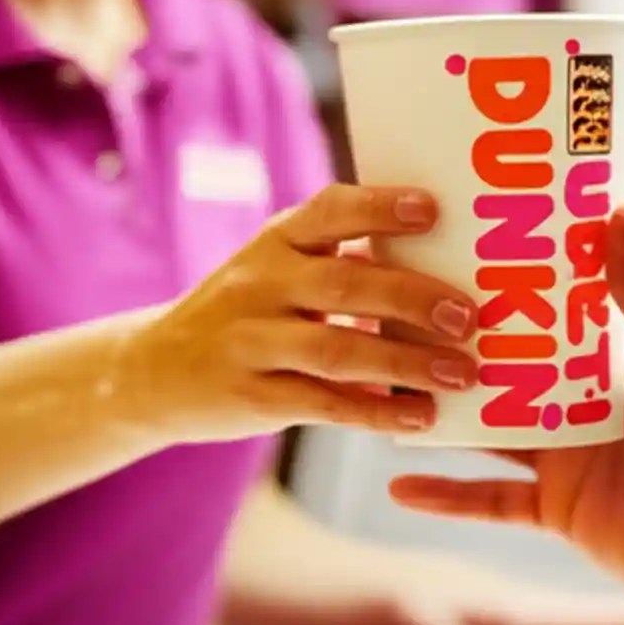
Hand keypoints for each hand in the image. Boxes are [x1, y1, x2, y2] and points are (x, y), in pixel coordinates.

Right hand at [121, 185, 479, 442]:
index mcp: (277, 241)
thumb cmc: (247, 314)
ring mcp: (251, 341)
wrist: (155, 370)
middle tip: (469, 316)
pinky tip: (420, 416)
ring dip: (405, 362)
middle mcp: (260, 284)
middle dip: (411, 298)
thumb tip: (447, 271)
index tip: (433, 209)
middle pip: (343, 284)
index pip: (329, 212)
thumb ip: (346, 267)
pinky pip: (322, 404)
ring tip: (462, 374)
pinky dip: (376, 411)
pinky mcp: (252, 396)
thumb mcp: (279, 273)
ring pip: (336, 350)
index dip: (379, 207)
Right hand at [389, 205, 623, 622]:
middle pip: (505, 357)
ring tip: (377, 383)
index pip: (550, 298)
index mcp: (616, 353)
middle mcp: (585, 397)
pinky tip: (399, 488)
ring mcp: (570, 453)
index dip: (506, 268)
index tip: (453, 233)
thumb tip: (622, 208)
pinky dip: (450, 495)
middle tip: (387, 303)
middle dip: (453, 334)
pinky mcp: (561, 508)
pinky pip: (492, 499)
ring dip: (440, 408)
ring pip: (488, 425)